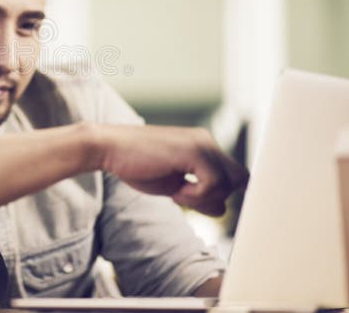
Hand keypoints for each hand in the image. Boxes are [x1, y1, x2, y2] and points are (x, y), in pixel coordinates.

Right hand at [89, 123, 248, 215]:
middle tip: (186, 198)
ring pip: (230, 182)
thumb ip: (198, 194)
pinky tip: (176, 192)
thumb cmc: (135, 165)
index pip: (232, 173)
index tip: (206, 205)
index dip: (225, 192)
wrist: (109, 148)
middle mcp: (206, 141)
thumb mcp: (173, 184)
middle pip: (239, 178)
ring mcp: (201, 144)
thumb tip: (221, 208)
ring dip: (205, 197)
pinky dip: (198, 195)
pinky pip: (215, 183)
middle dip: (218, 196)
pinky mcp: (193, 151)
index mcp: (201, 146)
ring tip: (178, 194)